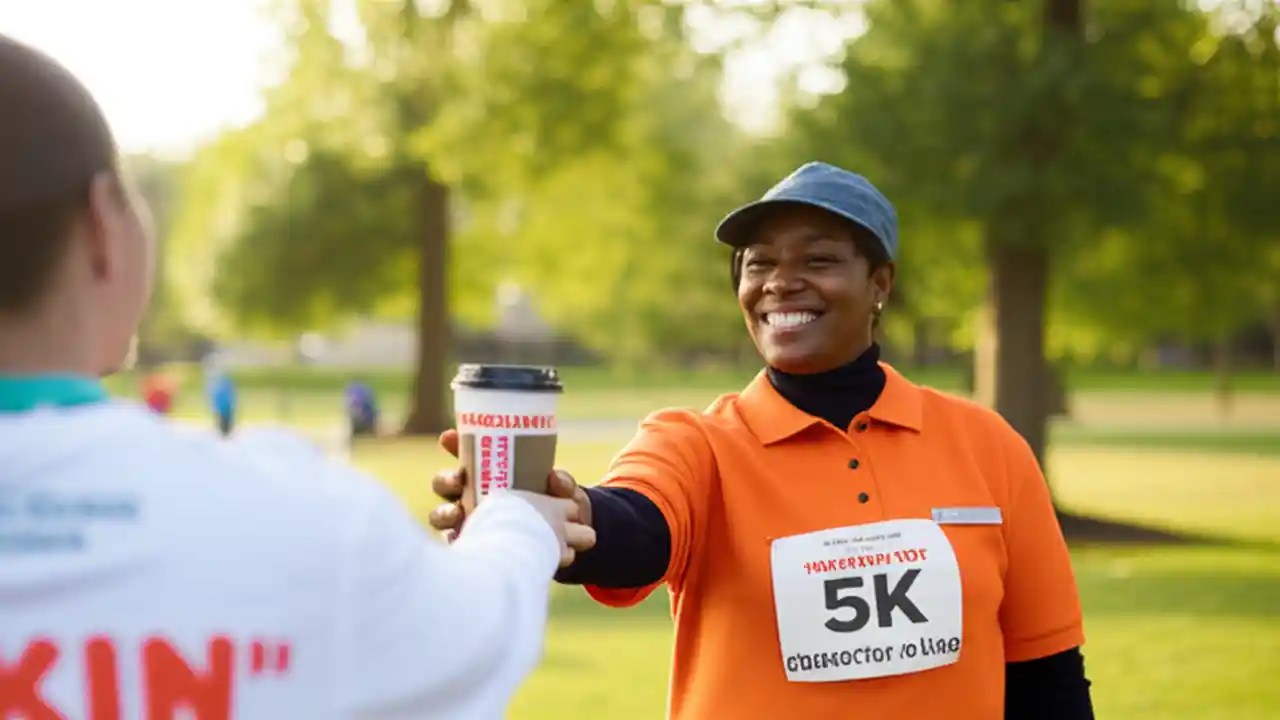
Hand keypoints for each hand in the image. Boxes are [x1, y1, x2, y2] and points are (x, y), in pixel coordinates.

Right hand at [429, 429, 594, 564]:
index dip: (453, 443)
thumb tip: (554, 477)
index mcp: (489, 474)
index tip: (448, 437)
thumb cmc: (557, 508)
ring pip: (442, 515)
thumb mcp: (563, 493)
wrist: (564, 544)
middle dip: (446, 479)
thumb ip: (562, 484)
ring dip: (444, 512)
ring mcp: (469, 522)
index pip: (465, 453)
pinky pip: (454, 544)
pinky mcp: (472, 546)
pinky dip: (454, 541)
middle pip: (445, 483)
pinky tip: (458, 540)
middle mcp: (472, 495)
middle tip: (458, 479)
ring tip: (457, 512)